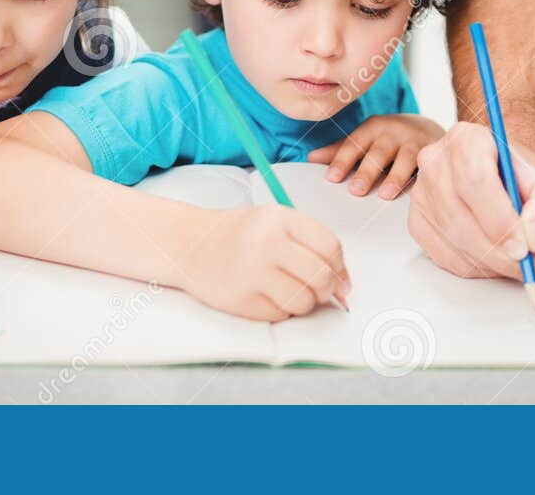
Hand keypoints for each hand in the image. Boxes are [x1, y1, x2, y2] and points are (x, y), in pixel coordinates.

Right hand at [181, 205, 349, 320]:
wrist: (190, 243)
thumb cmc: (240, 234)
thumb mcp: (275, 222)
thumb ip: (311, 245)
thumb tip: (345, 286)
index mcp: (280, 218)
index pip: (330, 247)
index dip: (340, 268)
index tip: (338, 278)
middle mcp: (267, 243)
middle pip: (321, 277)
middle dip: (326, 290)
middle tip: (317, 291)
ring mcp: (252, 273)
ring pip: (303, 302)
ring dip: (303, 303)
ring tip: (289, 292)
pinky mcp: (240, 300)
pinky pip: (280, 315)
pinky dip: (280, 311)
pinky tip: (266, 296)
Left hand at [308, 114, 444, 198]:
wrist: (425, 127)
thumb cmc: (387, 138)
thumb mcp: (365, 138)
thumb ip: (340, 150)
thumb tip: (310, 158)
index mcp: (372, 128)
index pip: (354, 144)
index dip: (342, 160)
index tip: (331, 177)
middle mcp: (393, 132)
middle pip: (378, 153)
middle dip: (366, 172)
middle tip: (355, 190)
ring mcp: (414, 141)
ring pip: (404, 159)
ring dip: (395, 177)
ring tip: (386, 195)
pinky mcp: (432, 152)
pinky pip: (426, 165)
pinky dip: (421, 178)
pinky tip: (417, 191)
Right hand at [407, 121, 534, 280]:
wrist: (500, 174)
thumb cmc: (518, 176)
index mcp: (467, 140)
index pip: (475, 180)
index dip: (499, 220)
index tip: (524, 247)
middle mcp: (436, 161)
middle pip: (460, 215)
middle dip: (498, 251)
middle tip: (529, 265)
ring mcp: (422, 192)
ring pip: (451, 239)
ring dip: (491, 263)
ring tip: (523, 263)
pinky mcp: (417, 220)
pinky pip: (442, 256)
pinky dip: (474, 268)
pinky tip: (496, 262)